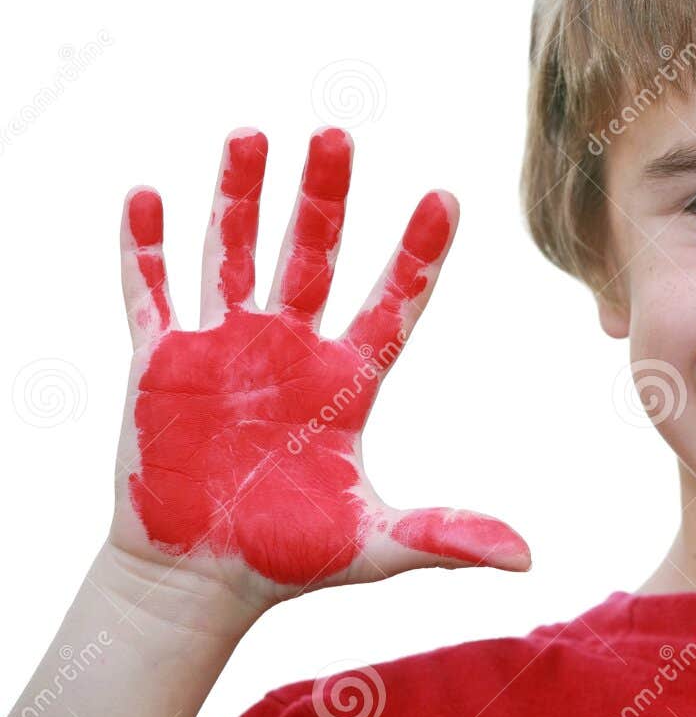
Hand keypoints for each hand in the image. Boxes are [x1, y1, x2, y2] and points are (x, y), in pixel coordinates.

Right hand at [111, 127, 528, 605]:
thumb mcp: (373, 548)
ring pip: (233, 254)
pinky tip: (148, 195)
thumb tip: (527, 559)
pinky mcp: (161, 367)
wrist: (198, 583)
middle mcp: (290, 349)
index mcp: (347, 381)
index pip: (393, 300)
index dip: (418, 251)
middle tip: (338, 133)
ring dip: (238, 197)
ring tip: (252, 134)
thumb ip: (444, 538)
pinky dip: (145, 249)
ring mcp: (225, 350)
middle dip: (324, 195)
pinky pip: (151, 295)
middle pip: (311, 255)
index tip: (447, 196)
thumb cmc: (288, 559)